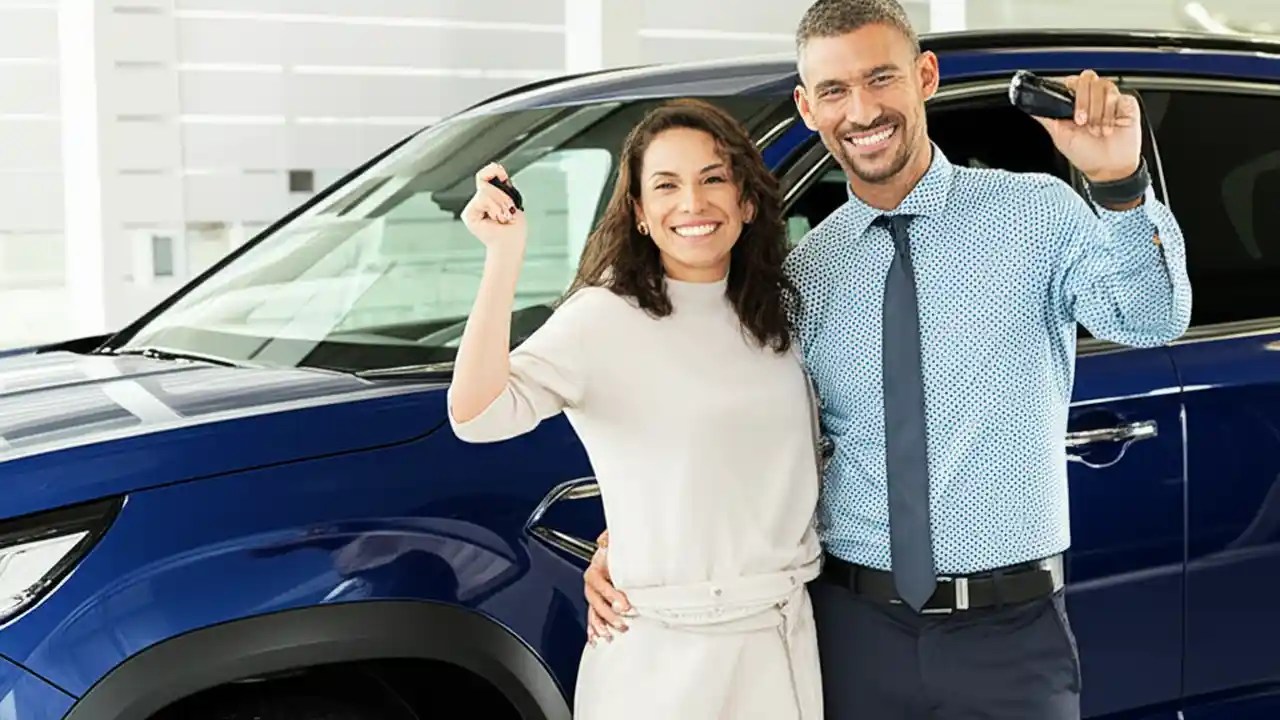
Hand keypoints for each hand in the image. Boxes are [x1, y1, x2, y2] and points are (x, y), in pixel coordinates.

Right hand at [461, 162, 526, 251]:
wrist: (510, 245)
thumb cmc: (514, 229)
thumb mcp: (512, 201)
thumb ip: (502, 186)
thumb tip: (496, 170)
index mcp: (491, 195)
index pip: (487, 173)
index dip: (494, 170)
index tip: (503, 176)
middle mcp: (480, 200)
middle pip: (484, 180)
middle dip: (501, 195)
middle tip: (508, 209)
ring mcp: (473, 207)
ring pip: (484, 191)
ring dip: (499, 203)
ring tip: (503, 216)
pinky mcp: (468, 214)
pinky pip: (481, 200)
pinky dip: (494, 208)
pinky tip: (496, 218)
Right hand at [584, 529, 630, 644]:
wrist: (614, 554)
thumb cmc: (616, 550)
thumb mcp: (614, 541)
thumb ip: (609, 538)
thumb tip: (605, 540)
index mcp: (595, 568)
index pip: (598, 583)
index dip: (610, 594)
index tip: (623, 604)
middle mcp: (592, 583)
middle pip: (595, 601)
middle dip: (608, 614)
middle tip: (622, 623)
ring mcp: (594, 595)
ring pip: (593, 612)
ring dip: (601, 625)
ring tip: (611, 635)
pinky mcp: (598, 604)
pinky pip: (592, 619)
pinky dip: (593, 630)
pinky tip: (596, 639)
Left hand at [1031, 70, 1141, 183]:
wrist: (1108, 168)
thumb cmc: (1086, 154)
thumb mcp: (1058, 135)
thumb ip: (1045, 117)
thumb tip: (1027, 105)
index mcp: (1076, 103)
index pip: (1071, 81)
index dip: (1069, 90)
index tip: (1068, 108)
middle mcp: (1093, 98)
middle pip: (1087, 78)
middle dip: (1083, 102)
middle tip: (1082, 122)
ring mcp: (1110, 99)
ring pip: (1102, 86)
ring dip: (1096, 112)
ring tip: (1096, 130)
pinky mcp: (1126, 103)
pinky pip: (1118, 97)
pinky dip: (1110, 115)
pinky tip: (1108, 128)